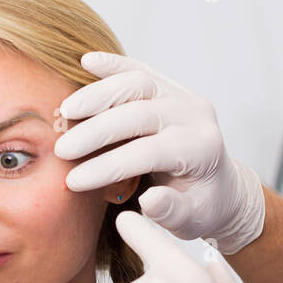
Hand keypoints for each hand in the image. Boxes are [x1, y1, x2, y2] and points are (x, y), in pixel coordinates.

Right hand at [54, 52, 265, 255]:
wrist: (220, 187)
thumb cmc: (200, 208)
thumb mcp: (190, 220)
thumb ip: (171, 212)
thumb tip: (149, 200)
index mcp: (201, 150)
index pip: (148, 154)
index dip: (107, 167)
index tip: (73, 181)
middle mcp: (195, 117)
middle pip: (139, 114)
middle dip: (96, 131)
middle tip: (62, 149)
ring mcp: (183, 97)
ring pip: (138, 84)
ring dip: (98, 95)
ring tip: (66, 112)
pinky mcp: (171, 88)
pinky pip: (140, 71)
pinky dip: (113, 66)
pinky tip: (88, 61)